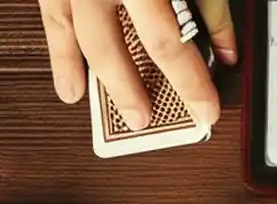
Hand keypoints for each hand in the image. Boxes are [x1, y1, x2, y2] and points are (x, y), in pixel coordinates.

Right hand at [37, 0, 238, 127]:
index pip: (167, 43)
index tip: (206, 111)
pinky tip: (68, 81)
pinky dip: (58, 49)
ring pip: (71, 31)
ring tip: (84, 100)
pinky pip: (50, 16)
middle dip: (126, 87)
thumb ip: (211, 8)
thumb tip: (226, 53)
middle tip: (142, 118)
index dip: (189, 82)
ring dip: (76, 70)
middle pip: (110, 45)